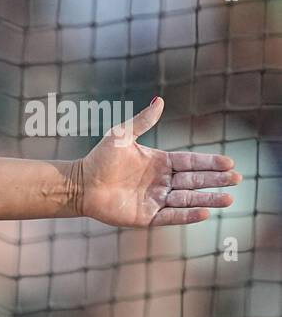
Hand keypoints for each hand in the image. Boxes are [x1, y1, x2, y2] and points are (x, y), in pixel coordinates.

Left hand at [73, 97, 240, 227]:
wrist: (80, 183)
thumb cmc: (99, 158)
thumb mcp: (122, 135)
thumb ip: (143, 121)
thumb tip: (160, 100)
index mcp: (161, 162)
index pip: (191, 162)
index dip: (210, 163)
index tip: (229, 162)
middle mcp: (162, 181)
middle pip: (194, 181)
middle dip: (215, 180)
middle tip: (236, 179)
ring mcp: (156, 200)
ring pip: (187, 199)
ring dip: (207, 199)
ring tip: (228, 198)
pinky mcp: (147, 216)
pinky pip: (171, 216)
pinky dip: (187, 215)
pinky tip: (204, 213)